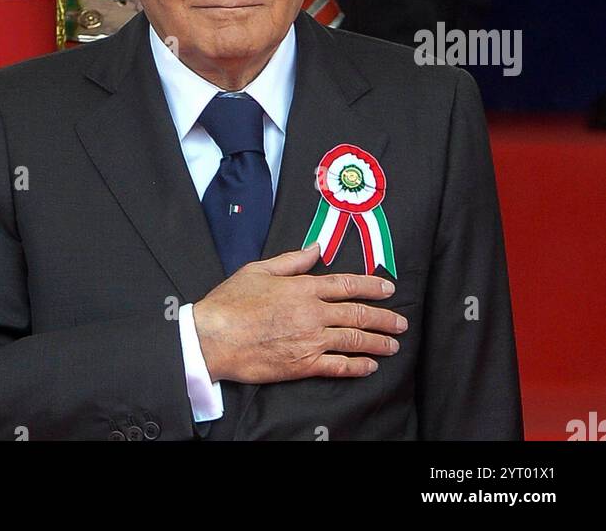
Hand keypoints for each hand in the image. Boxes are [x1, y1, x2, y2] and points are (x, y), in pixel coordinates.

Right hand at [192, 243, 406, 384]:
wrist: (214, 337)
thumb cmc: (232, 301)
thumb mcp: (260, 270)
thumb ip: (292, 260)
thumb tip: (316, 248)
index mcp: (303, 287)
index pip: (347, 285)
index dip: (372, 286)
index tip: (389, 289)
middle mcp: (312, 313)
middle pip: (357, 314)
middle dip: (383, 318)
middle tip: (401, 322)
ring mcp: (310, 341)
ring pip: (353, 341)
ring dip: (377, 342)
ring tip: (393, 345)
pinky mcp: (303, 365)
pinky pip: (338, 366)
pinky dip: (357, 367)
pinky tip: (369, 366)